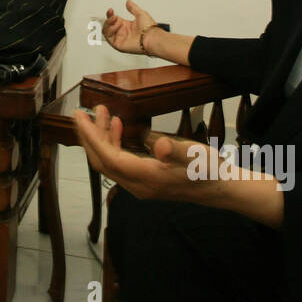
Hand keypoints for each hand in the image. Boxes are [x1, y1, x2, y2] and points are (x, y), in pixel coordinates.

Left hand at [75, 105, 208, 201]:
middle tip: (82, 113)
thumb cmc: (209, 170)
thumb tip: (161, 146)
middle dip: (89, 137)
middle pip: (102, 161)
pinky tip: (118, 127)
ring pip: (110, 162)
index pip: (108, 157)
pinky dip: (114, 144)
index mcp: (146, 177)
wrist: (222, 188)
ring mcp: (140, 185)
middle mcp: (138, 185)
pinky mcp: (145, 181)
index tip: (80, 117)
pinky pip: (120, 163)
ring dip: (102, 138)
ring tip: (101, 113)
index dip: (91, 137)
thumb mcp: (196, 156)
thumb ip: (177, 152)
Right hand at [102, 0, 157, 54]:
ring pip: (106, 32)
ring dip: (108, 24)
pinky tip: (117, 26)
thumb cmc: (150, 28)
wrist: (152, 38)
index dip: (110, 15)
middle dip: (108, 19)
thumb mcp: (140, 13)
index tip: (111, 10)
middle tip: (112, 14)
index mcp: (127, 25)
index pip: (114, 20)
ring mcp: (120, 39)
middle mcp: (123, 32)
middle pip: (108, 26)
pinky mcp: (119, 45)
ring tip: (114, 19)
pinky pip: (109, 38)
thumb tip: (128, 2)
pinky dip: (110, 31)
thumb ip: (133, 7)